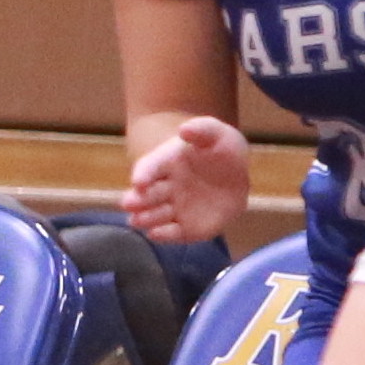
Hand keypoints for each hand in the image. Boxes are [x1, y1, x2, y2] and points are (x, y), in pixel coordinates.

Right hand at [123, 116, 254, 248]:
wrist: (236, 174)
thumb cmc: (221, 148)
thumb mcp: (215, 133)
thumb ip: (201, 129)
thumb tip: (184, 130)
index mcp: (166, 162)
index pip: (150, 167)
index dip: (144, 174)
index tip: (138, 181)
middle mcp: (166, 187)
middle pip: (148, 195)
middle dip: (137, 200)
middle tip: (127, 204)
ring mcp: (176, 208)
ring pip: (157, 214)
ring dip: (146, 218)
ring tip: (136, 221)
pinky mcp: (189, 227)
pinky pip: (175, 233)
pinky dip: (165, 235)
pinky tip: (155, 234)